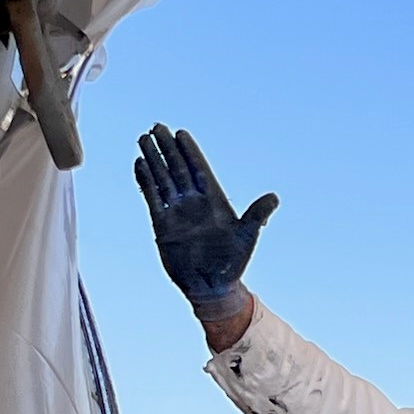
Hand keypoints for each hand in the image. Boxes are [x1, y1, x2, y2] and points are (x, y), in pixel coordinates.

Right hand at [135, 125, 277, 322]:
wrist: (211, 287)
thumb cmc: (233, 263)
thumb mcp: (247, 237)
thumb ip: (257, 215)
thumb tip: (274, 198)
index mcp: (214, 201)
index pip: (200, 169)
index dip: (190, 151)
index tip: (182, 133)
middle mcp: (194, 203)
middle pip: (179, 168)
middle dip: (168, 148)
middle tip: (158, 126)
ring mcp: (177, 212)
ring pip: (163, 179)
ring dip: (154, 159)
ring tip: (144, 138)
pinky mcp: (162, 225)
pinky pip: (152, 198)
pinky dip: (145, 182)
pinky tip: (139, 164)